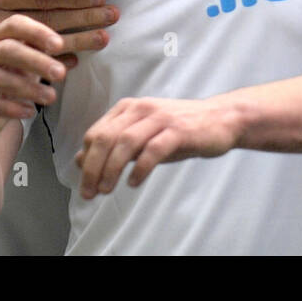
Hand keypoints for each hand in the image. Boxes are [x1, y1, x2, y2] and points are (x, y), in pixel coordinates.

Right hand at [0, 14, 72, 147]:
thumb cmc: (8, 84)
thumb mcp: (30, 67)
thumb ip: (51, 57)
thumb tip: (83, 51)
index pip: (14, 25)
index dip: (37, 32)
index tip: (59, 44)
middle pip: (7, 50)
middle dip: (36, 61)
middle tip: (60, 74)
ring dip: (28, 88)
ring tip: (51, 98)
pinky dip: (11, 108)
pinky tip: (30, 112)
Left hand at [74, 96, 239, 198]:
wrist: (220, 119)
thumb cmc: (179, 130)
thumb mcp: (143, 136)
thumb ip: (114, 146)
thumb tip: (80, 159)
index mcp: (129, 108)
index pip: (96, 133)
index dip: (86, 160)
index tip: (84, 183)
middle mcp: (141, 109)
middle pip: (106, 138)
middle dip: (93, 167)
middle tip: (89, 192)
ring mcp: (160, 118)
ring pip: (125, 143)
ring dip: (111, 169)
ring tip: (106, 189)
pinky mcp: (178, 131)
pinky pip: (153, 149)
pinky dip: (140, 168)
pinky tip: (134, 182)